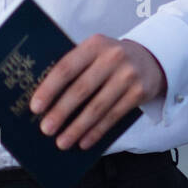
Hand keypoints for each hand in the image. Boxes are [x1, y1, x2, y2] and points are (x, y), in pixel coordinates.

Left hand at [29, 36, 165, 150]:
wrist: (152, 59)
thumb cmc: (111, 60)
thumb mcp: (95, 54)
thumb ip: (76, 68)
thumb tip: (46, 101)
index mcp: (95, 44)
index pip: (67, 67)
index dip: (49, 89)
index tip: (35, 107)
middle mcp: (113, 57)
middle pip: (81, 89)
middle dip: (61, 112)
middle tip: (46, 129)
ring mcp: (128, 75)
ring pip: (97, 107)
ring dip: (77, 128)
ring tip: (62, 142)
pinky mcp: (139, 92)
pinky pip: (113, 116)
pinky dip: (97, 131)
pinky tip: (84, 141)